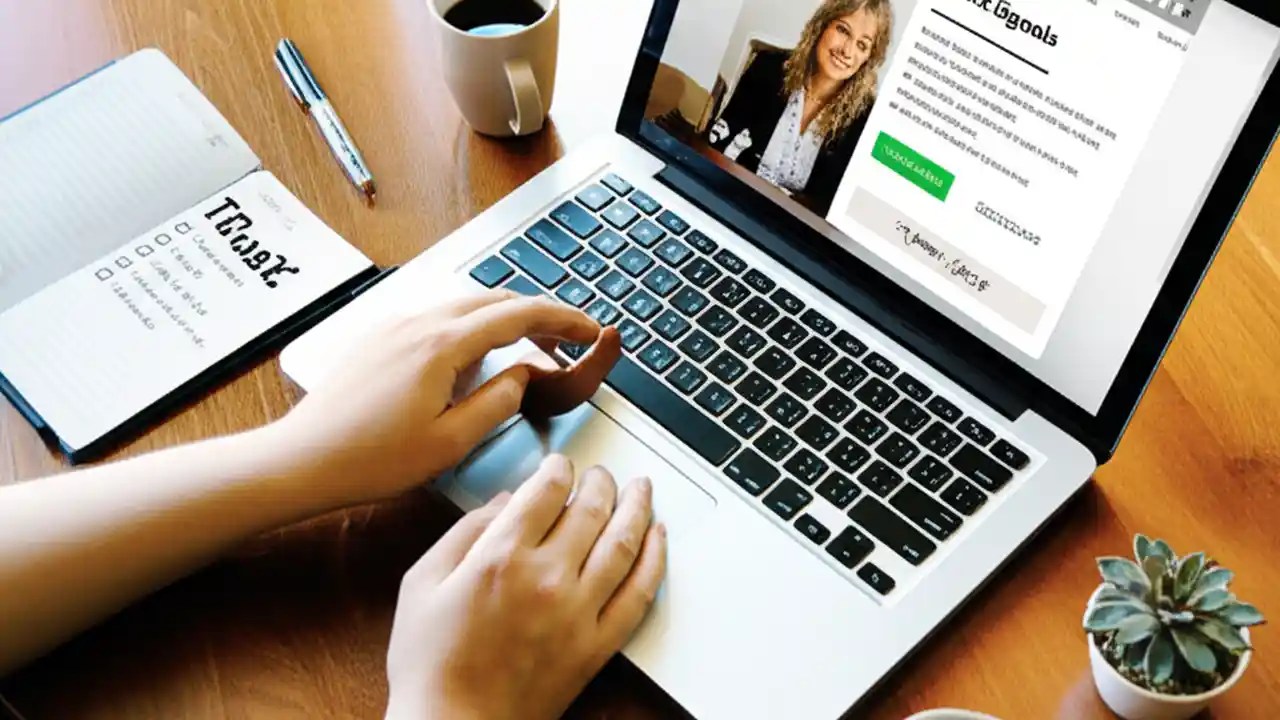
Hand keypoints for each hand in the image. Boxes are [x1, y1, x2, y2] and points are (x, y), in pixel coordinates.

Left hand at [275, 290, 620, 506]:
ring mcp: (396, 326)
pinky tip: (475, 360)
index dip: (564, 319)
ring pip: (466, 306)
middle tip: (567, 342)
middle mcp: (418, 323)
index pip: (519, 314)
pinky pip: (439, 318)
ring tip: (527, 351)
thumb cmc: (369, 458)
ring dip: (504, 320)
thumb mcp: (450, 442)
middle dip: (539, 315)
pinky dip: (472, 327)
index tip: (590, 330)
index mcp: (441, 345)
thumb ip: (497, 401)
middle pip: (495, 300)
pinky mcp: (380, 338)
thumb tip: (522, 374)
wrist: (301, 459)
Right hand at [384, 455, 666, 719]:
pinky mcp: (596, 645)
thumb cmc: (429, 664)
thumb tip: (501, 503)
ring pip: (623, 542)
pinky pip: (639, 594)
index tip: (560, 465)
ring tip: (641, 489)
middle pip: (590, 508)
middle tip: (601, 474)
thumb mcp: (422, 583)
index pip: (547, 489)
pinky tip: (658, 538)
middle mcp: (547, 577)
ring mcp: (578, 612)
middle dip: (600, 481)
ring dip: (637, 507)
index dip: (558, 467)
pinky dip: (655, 559)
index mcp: (501, 556)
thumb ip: (463, 533)